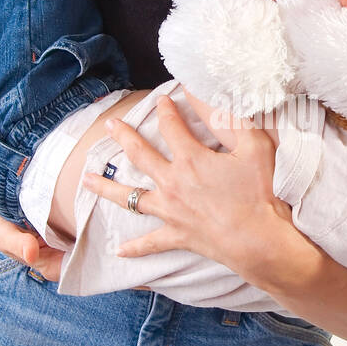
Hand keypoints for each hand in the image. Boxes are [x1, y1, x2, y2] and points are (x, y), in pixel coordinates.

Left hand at [80, 95, 292, 269]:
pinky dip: (135, 248)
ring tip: (86, 180)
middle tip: (110, 125)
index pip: (171, 126)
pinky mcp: (177, 235)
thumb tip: (205, 95)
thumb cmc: (260, 193)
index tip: (164, 99)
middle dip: (124, 136)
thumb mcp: (253, 146)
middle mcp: (172, 182)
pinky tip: (119, 250)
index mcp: (190, 158)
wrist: (259, 241)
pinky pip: (151, 242)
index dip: (167, 110)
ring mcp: (171, 211)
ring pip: (130, 198)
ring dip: (107, 188)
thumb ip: (228, 118)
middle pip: (140, 155)